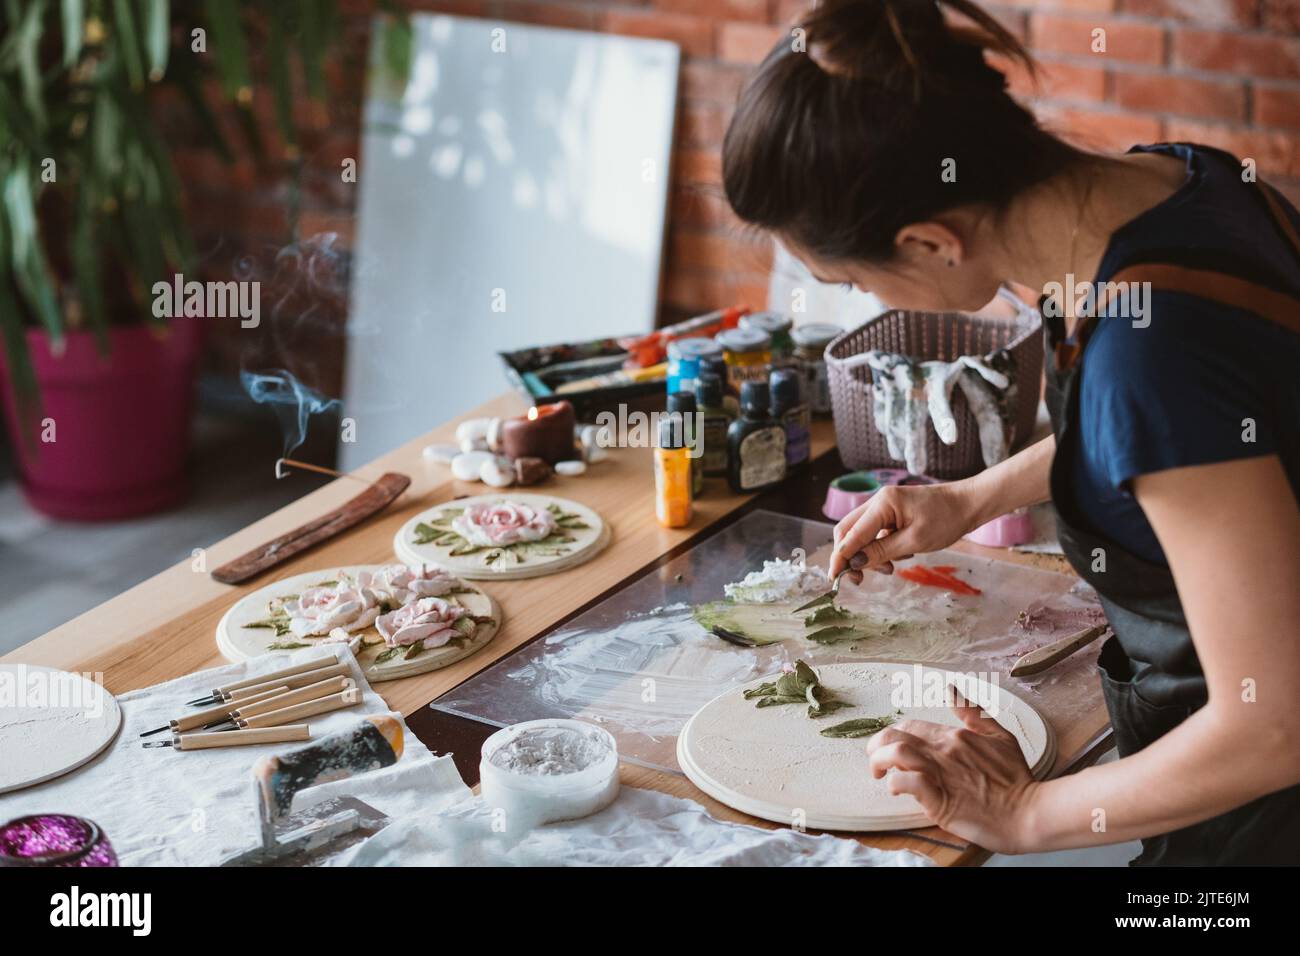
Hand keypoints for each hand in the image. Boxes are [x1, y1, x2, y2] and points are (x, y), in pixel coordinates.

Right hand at [829, 481, 978, 578]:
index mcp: (882, 504)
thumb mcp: (914, 541)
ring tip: (888, 568)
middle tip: (859, 579)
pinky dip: (879, 547)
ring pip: (861, 534)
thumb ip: (881, 551)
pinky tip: (898, 556)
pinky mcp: (892, 513)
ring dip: (867, 554)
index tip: (834, 578)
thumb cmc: (947, 519)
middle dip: (850, 556)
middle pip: (848, 531)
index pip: (850, 534)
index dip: (839, 557)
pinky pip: (875, 532)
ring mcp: (884, 506)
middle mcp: (878, 501)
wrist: (969, 504)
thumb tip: (854, 563)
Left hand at [866, 691, 1038, 853]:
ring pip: (896, 753)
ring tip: (879, 774)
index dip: (895, 736)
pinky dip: (896, 784)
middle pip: (895, 735)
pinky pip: (908, 783)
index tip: (892, 750)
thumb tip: (952, 688)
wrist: (1030, 813)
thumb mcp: (1001, 736)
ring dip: (879, 762)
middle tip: (875, 761)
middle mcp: (945, 750)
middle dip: (876, 745)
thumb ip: (974, 713)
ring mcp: (941, 773)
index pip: (910, 726)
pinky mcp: (940, 799)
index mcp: (956, 735)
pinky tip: (897, 791)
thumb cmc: (1016, 780)